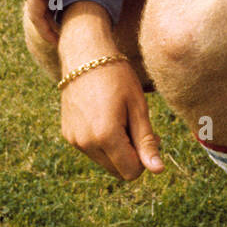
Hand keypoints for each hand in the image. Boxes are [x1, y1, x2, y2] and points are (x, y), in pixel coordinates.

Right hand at [60, 59, 163, 180]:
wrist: (84, 54)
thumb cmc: (117, 76)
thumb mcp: (138, 107)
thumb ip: (147, 141)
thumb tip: (158, 171)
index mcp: (105, 136)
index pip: (131, 172)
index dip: (145, 160)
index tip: (152, 137)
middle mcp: (85, 143)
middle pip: (118, 170)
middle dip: (132, 156)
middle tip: (138, 126)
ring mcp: (73, 139)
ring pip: (105, 162)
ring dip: (117, 149)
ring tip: (121, 119)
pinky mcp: (68, 134)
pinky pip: (92, 150)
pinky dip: (103, 142)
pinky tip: (106, 116)